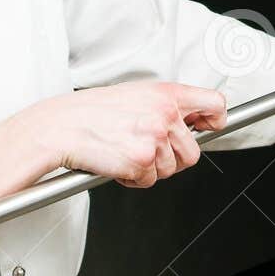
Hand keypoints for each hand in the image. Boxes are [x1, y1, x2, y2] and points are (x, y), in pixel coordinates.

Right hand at [35, 81, 227, 187]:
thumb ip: (167, 105)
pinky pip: (149, 181)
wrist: (59, 126)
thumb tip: (192, 120)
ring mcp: (155, 138)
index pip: (215, 105)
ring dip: (150, 168)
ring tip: (125, 151)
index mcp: (166, 93)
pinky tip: (117, 162)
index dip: (214, 121)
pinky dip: (133, 179)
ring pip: (172, 169)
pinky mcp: (142, 161)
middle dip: (172, 157)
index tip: (205, 128)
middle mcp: (165, 113)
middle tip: (145, 149)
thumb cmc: (92, 112)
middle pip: (193, 152)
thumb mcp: (136, 95)